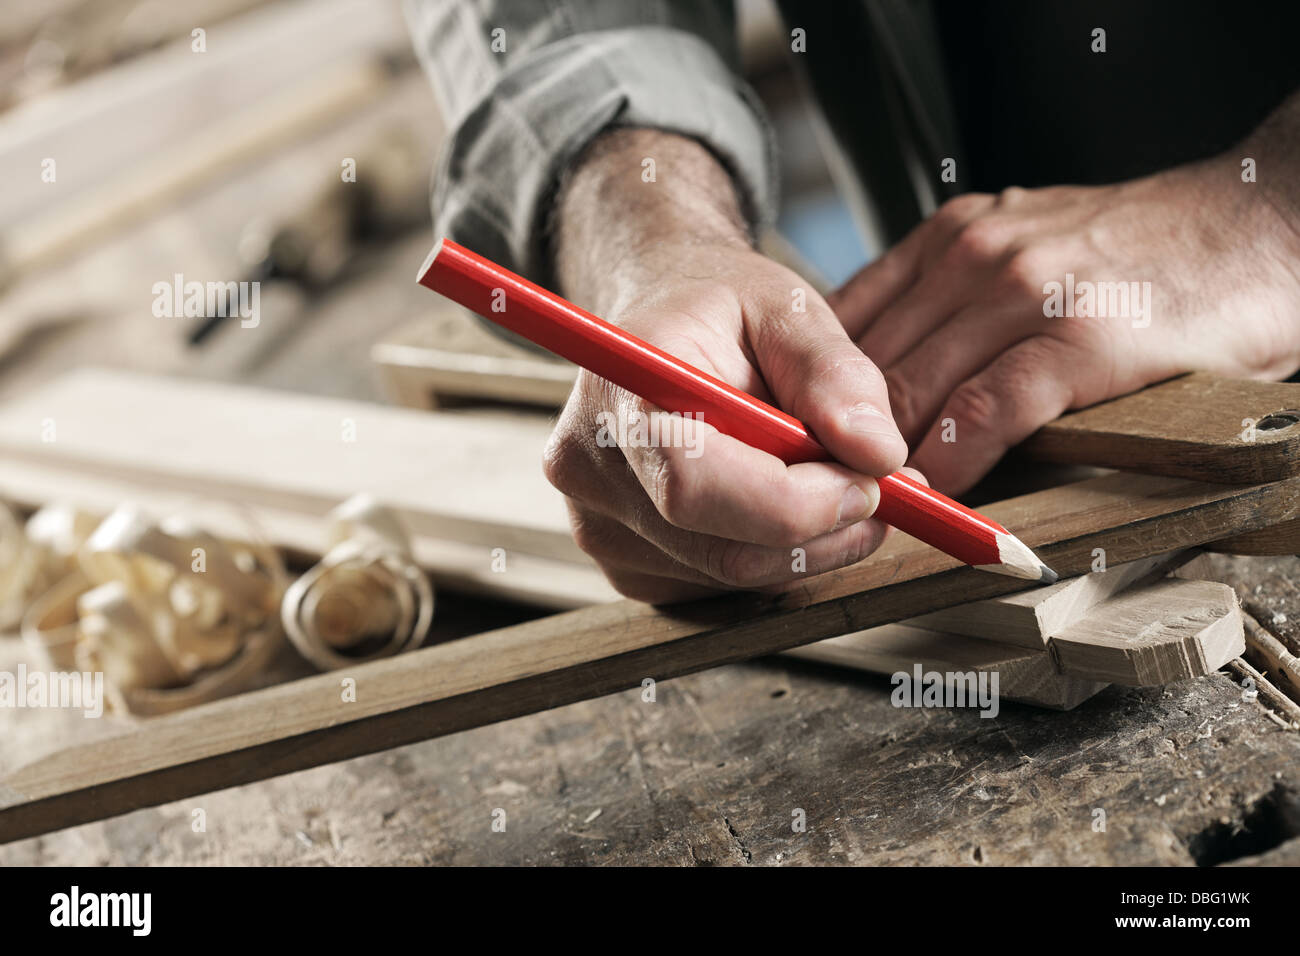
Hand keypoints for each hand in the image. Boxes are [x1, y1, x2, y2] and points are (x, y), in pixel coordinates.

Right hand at [543, 131, 910, 602]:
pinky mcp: (626, 564)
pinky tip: (788, 504)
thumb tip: (878, 453)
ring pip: (733, 576)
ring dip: (811, 545)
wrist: (660, 324)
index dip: (796, 503)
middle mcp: (589, 468)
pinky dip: (776, 557)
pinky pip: (722, 588)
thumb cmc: (718, 309)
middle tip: (884, 491)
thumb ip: (836, 374)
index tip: (871, 481)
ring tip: (842, 483)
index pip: (695, 484)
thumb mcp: (787, 307)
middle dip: (824, 529)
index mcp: (618, 391)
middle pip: (721, 548)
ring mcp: (600, 526)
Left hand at [830, 155, 1299, 494]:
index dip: (815, 397)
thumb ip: (950, 294)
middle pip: (868, 367)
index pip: (844, 325)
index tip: (805, 449)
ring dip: (885, 460)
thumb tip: (881, 375)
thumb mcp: (1022, 242)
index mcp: (952, 237)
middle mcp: (974, 254)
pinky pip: (988, 409)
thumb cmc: (1140, 253)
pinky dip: (954, 459)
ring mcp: (1026, 292)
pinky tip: (940, 492)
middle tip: (825, 495)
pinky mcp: (1082, 337)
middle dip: (841, 440)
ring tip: (868, 508)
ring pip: (916, 390)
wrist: (1262, 219)